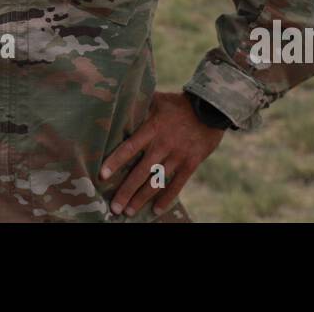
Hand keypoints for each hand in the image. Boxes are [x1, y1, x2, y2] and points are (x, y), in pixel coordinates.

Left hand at [100, 91, 225, 217]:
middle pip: (141, 172)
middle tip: (114, 207)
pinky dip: (166, 199)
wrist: (211, 109)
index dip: (116, 161)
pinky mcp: (191, 164)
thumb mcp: (158, 100)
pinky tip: (155, 211)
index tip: (102, 175)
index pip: (130, 147)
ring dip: (142, 199)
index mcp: (152, 128)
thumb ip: (139, 106)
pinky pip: (177, 185)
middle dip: (126, 191)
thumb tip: (118, 106)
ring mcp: (177, 156)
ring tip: (129, 212)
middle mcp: (163, 145)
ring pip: (157, 182)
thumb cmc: (179, 104)